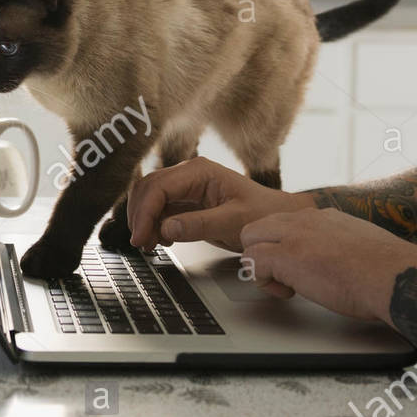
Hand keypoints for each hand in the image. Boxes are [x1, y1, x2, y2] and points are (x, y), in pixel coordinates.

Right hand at [126, 157, 311, 251]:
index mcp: (200, 172)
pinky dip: (154, 225)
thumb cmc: (263, 214)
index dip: (145, 212)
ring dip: (144, 221)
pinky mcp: (186, 203)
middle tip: (141, 243)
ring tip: (149, 244)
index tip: (142, 236)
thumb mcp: (234, 222)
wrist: (276, 218)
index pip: (159, 187)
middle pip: (148, 189)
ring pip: (150, 199)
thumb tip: (166, 228)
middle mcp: (189, 175)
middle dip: (140, 216)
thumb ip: (199, 224)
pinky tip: (161, 240)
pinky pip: (160, 210)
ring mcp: (186, 188)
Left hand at [239, 207, 416, 322]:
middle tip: (281, 276)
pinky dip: (263, 281)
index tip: (295, 265)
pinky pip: (252, 262)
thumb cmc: (387, 270)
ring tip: (286, 286)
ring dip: (260, 265)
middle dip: (262, 251)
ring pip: (249, 239)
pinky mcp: (287, 256)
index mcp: (324, 217)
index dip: (281, 245)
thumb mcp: (361, 244)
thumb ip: (342, 245)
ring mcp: (294, 236)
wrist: (395, 275)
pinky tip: (288, 292)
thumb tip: (343, 258)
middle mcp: (306, 220)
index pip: (284, 222)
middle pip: (258, 225)